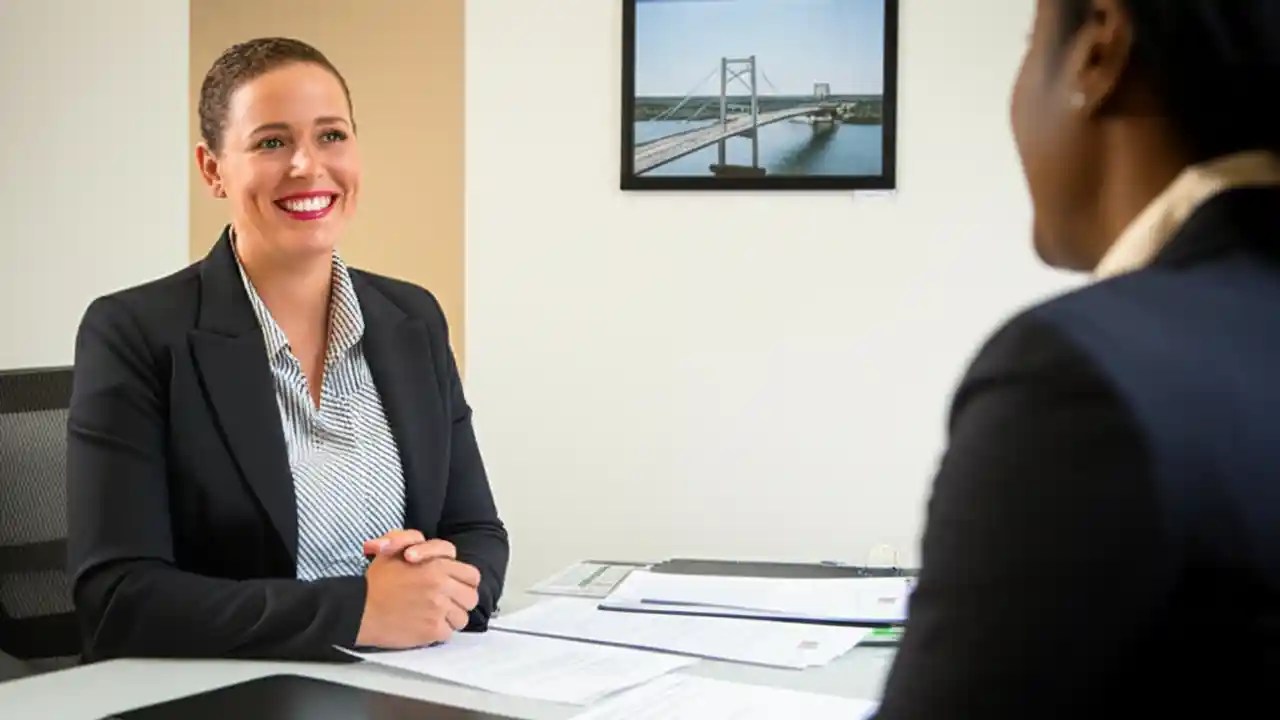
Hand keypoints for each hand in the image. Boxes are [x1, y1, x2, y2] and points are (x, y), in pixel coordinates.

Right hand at [356, 533, 482, 648]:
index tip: (453, 587)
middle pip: (471, 597)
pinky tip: (425, 627)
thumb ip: (409, 539)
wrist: (359, 610)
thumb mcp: (390, 550)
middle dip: (461, 601)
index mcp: (437, 565)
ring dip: (451, 619)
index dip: (463, 582)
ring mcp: (439, 609)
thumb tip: (419, 547)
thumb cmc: (375, 582)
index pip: (471, 575)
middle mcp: (442, 586)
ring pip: (463, 618)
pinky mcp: (432, 630)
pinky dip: (439, 633)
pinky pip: (448, 633)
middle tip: (448, 604)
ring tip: (435, 617)